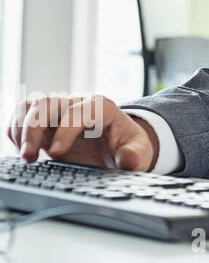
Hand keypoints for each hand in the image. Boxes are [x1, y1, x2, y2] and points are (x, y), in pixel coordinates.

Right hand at [5, 93, 157, 170]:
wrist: (117, 146)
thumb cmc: (127, 146)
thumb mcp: (139, 151)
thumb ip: (136, 155)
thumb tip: (130, 159)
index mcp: (102, 108)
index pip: (79, 110)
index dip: (65, 129)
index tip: (57, 154)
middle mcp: (77, 104)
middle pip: (48, 103)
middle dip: (34, 128)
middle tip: (29, 157)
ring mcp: (59, 111)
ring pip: (31, 107)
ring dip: (20, 129)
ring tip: (24, 156)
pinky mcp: (45, 122)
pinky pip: (22, 115)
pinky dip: (15, 130)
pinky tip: (21, 149)